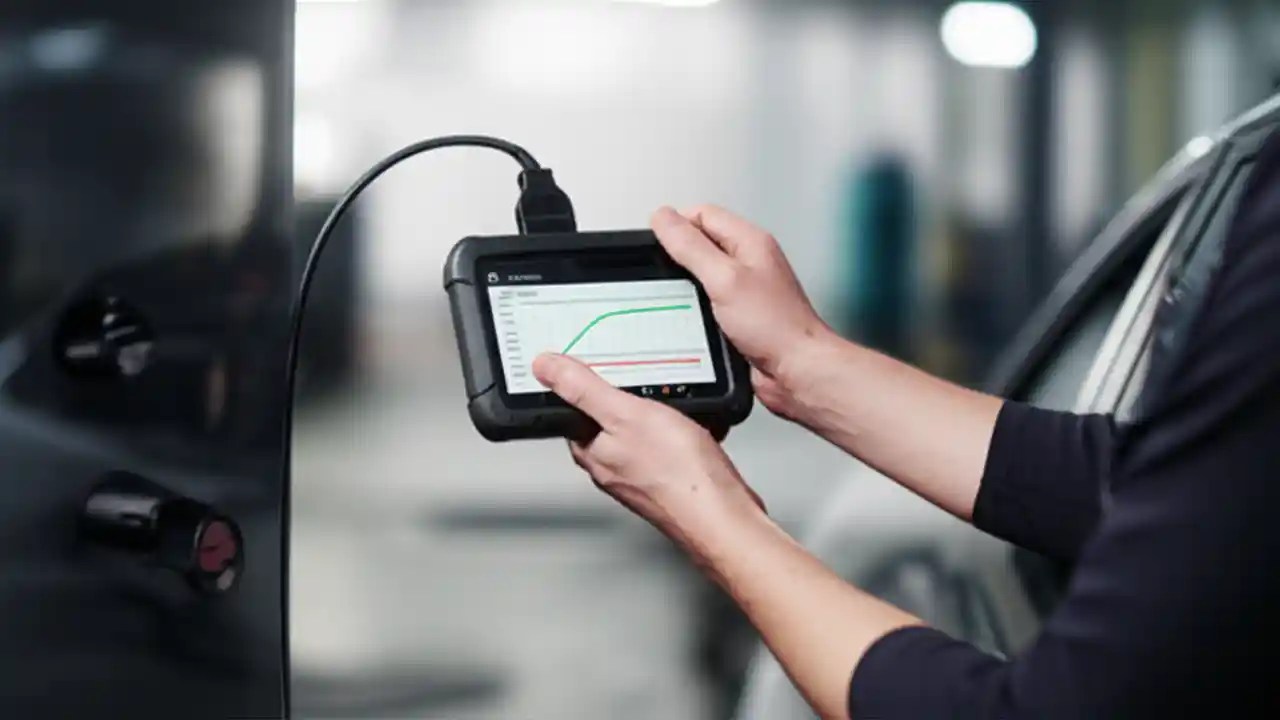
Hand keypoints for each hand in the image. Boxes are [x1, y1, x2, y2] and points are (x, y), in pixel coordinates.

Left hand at [531, 352, 766, 554]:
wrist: (724, 516)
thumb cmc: (678, 474)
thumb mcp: (626, 414)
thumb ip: (584, 390)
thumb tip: (543, 367)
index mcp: (591, 450)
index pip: (571, 409)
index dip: (581, 380)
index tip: (595, 359)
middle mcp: (611, 466)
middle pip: (607, 417)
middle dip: (625, 393)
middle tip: (645, 373)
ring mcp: (641, 475)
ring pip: (641, 430)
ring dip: (657, 410)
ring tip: (675, 398)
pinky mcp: (670, 479)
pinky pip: (669, 444)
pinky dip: (681, 428)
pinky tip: (696, 424)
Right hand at [650, 205, 834, 417]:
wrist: (796, 371)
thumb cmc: (776, 327)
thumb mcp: (724, 279)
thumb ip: (691, 247)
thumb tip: (663, 218)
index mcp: (750, 241)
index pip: (703, 214)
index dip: (675, 224)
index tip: (655, 243)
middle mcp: (749, 261)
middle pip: (701, 243)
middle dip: (677, 255)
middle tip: (663, 273)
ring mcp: (744, 289)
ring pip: (702, 275)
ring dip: (685, 285)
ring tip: (677, 297)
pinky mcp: (739, 315)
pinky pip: (708, 301)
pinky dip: (694, 307)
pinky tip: (689, 318)